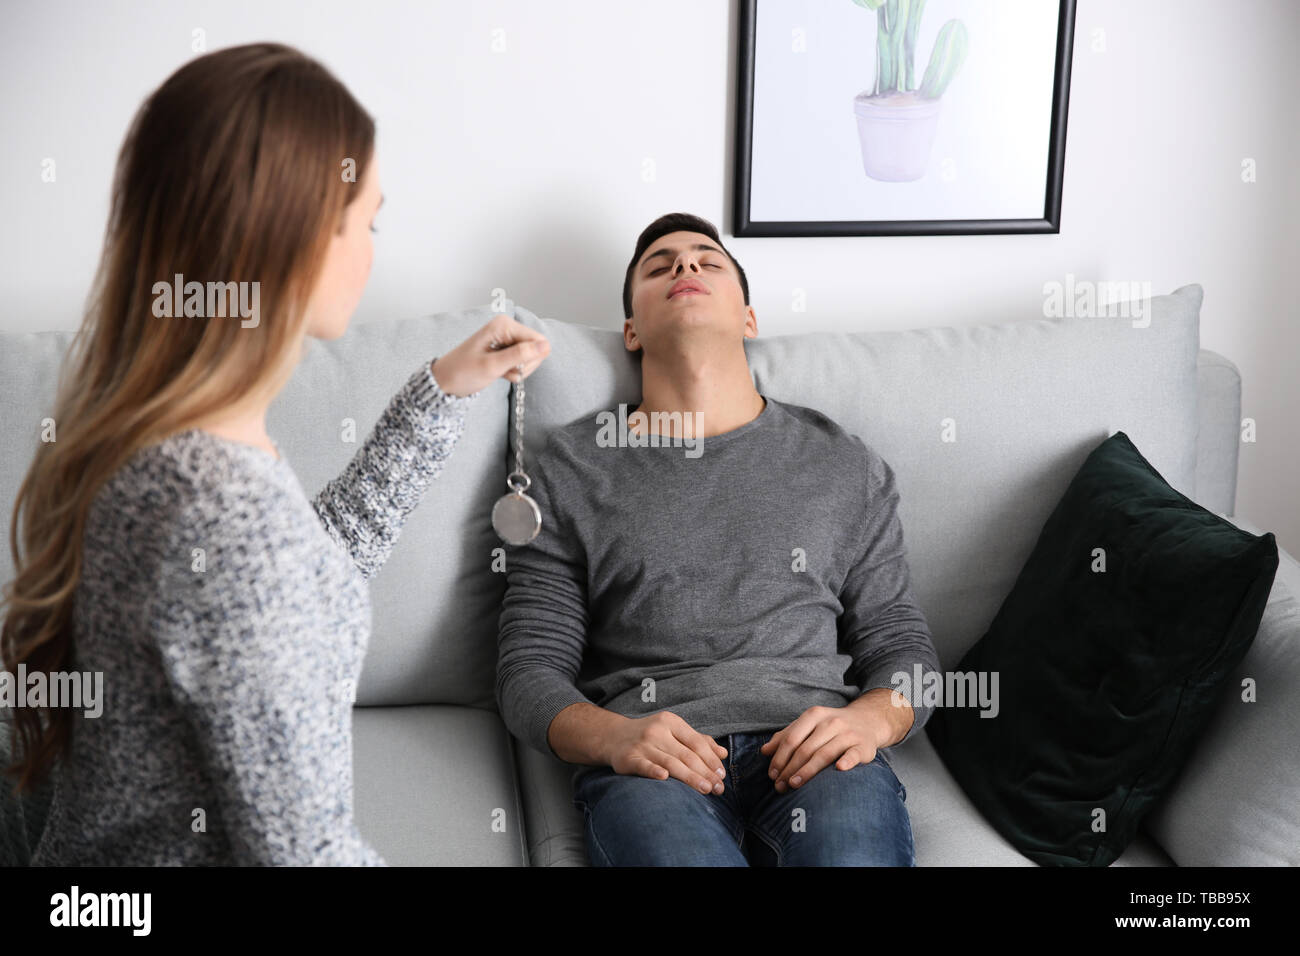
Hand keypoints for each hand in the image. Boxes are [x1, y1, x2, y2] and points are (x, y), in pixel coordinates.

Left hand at [430, 313, 550, 396]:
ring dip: (518, 370)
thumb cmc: (463, 372)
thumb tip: (546, 346)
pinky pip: (522, 362)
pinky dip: (513, 372)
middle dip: (524, 365)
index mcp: (504, 325)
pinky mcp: (506, 349)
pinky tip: (499, 372)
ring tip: (499, 372)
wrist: (445, 382)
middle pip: (536, 348)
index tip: (513, 367)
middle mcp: (507, 327)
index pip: (538, 340)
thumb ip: (521, 355)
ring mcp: (507, 338)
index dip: (530, 359)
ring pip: (530, 357)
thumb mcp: (492, 366)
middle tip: (504, 371)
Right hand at [601, 711, 728, 795]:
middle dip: (705, 772)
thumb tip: (723, 754)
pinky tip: (665, 778)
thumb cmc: (651, 736)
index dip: (711, 759)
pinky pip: (643, 765)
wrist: (614, 737)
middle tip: (718, 788)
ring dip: (690, 778)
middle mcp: (656, 731)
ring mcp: (641, 744)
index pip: (696, 742)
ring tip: (706, 789)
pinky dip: (654, 771)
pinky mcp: (627, 758)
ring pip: (670, 763)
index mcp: (671, 722)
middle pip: (686, 754)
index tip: (722, 775)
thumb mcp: (674, 732)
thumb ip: (698, 741)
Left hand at [760, 700, 894, 792]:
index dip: (779, 757)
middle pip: (805, 748)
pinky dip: (846, 761)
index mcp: (814, 715)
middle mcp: (831, 722)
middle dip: (789, 769)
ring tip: (794, 784)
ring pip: (824, 753)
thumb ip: (787, 736)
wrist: (868, 721)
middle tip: (779, 786)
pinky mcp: (863, 746)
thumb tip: (764, 751)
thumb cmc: (831, 727)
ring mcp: (848, 733)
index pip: (792, 738)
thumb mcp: (809, 724)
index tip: (771, 774)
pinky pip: (853, 754)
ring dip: (807, 771)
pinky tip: (839, 769)